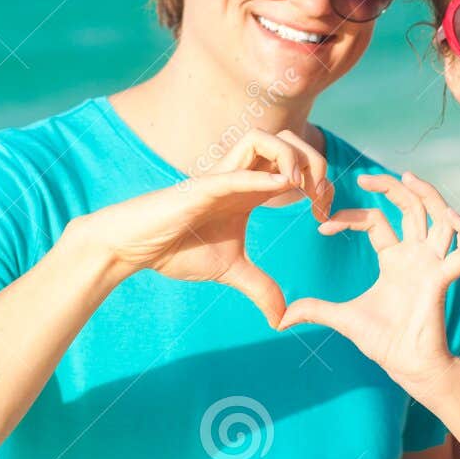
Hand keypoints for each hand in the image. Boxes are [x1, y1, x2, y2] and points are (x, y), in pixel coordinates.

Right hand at [62, 128, 331, 325]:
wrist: (134, 248)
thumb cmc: (177, 249)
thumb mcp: (231, 271)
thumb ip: (260, 288)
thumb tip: (281, 320)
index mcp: (251, 189)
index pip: (295, 166)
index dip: (319, 183)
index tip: (324, 213)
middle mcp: (240, 176)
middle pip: (288, 141)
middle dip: (314, 163)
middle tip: (320, 199)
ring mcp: (221, 178)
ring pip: (264, 138)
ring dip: (292, 158)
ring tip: (302, 190)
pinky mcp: (202, 188)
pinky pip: (237, 170)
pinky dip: (264, 174)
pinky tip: (284, 188)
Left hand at [279, 172, 459, 396]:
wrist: (406, 365)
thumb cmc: (382, 341)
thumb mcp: (342, 318)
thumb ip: (314, 310)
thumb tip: (279, 318)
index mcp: (394, 259)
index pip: (377, 221)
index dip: (351, 216)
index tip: (323, 225)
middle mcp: (416, 256)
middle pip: (413, 207)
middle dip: (394, 187)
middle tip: (367, 177)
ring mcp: (432, 265)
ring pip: (441, 218)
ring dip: (430, 196)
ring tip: (409, 178)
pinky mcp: (443, 279)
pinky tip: (449, 216)